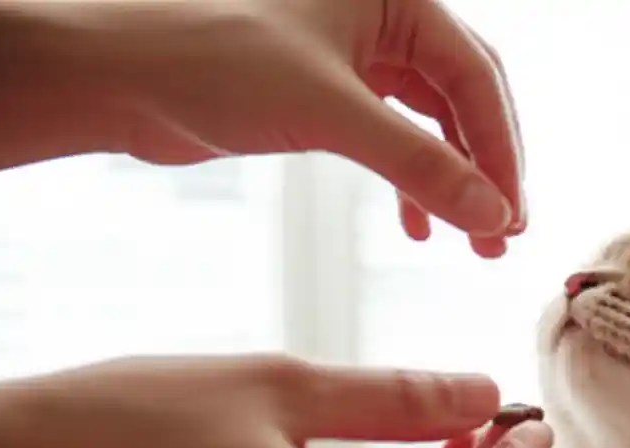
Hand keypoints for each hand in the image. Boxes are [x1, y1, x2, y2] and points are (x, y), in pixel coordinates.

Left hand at [0, 0, 524, 256]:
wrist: (117, 76)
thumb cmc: (211, 61)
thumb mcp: (330, 112)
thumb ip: (419, 163)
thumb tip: (492, 214)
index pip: (476, 75)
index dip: (500, 149)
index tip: (511, 213)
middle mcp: (383, 19)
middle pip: (463, 99)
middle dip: (484, 169)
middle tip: (504, 234)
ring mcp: (357, 56)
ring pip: (432, 124)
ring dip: (454, 182)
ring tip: (474, 242)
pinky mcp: (329, 92)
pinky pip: (394, 138)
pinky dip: (410, 182)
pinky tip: (418, 228)